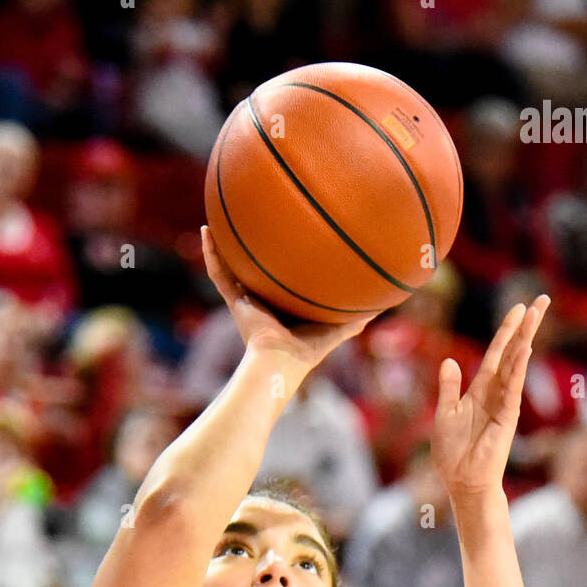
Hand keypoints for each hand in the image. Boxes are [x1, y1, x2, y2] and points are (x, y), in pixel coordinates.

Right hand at [200, 225, 379, 370]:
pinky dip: (211, 254)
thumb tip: (381, 308)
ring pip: (230, 268)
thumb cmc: (306, 352)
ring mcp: (245, 301)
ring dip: (221, 247)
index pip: (278, 283)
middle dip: (248, 253)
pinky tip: (205, 231)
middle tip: (248, 226)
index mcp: (281, 309)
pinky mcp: (235, 302)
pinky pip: (219, 274)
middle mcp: (261, 302)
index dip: (279, 266)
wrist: (281, 363)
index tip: (282, 244)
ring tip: (214, 223)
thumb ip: (355, 321)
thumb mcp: (334, 330)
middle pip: (252, 272)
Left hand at [431, 296, 549, 494]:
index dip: (506, 330)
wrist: (462, 481)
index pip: (496, 353)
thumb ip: (448, 387)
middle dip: (525, 326)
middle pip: (513, 351)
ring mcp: (504, 402)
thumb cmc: (453, 453)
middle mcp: (495, 391)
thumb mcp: (444, 413)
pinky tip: (525, 349)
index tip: (518, 308)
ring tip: (537, 313)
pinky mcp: (507, 416)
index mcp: (479, 389)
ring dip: (526, 337)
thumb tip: (448, 360)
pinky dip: (518, 368)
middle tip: (541, 299)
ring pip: (517, 363)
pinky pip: (513, 387)